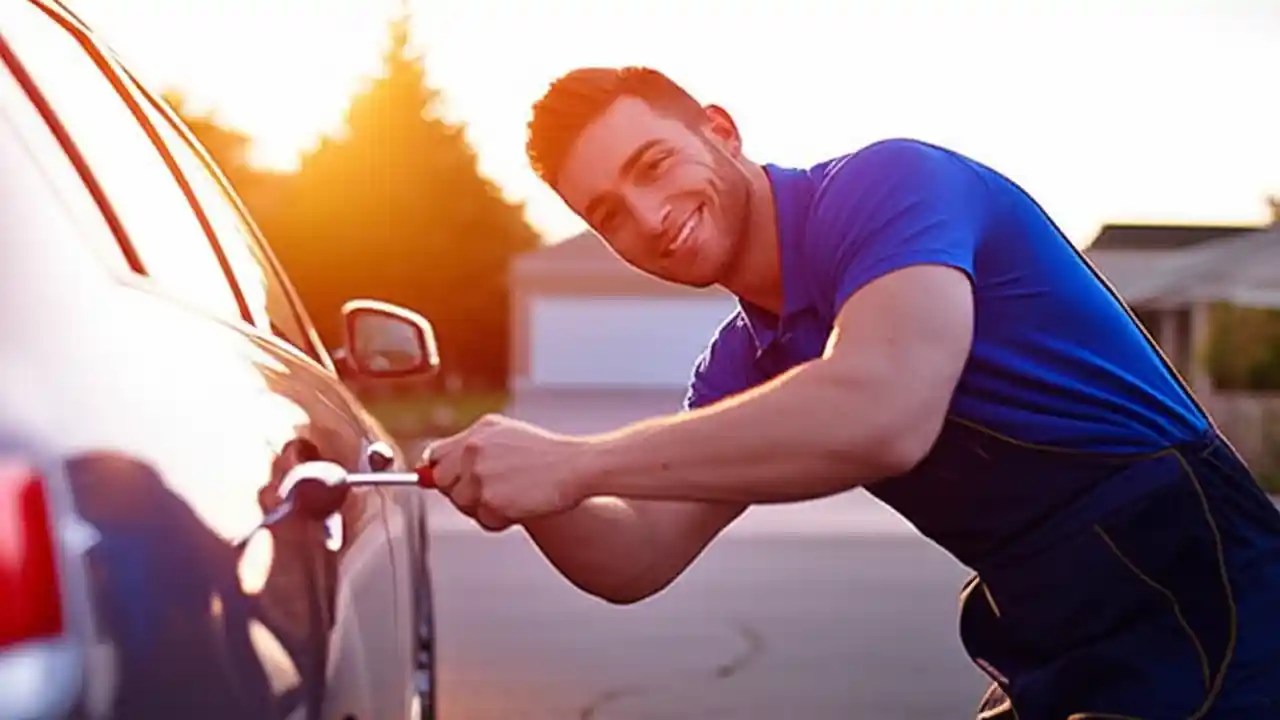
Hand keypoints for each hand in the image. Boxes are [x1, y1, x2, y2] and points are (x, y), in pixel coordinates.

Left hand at [422, 414, 588, 529]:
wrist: (576, 467)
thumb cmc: (548, 456)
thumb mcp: (507, 436)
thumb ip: (472, 449)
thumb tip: (431, 473)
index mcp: (477, 432)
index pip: (435, 455)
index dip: (440, 472)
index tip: (451, 482)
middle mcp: (473, 450)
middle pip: (443, 483)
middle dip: (462, 492)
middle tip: (492, 492)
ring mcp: (480, 475)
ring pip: (462, 504)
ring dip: (483, 508)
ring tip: (512, 496)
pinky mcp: (490, 500)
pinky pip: (483, 521)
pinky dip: (500, 520)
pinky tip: (520, 505)